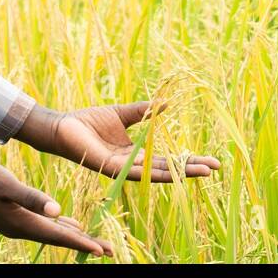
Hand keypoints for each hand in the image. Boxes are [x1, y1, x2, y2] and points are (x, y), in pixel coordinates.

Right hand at [0, 138, 112, 256]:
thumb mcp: (6, 184)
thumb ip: (32, 198)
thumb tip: (57, 211)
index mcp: (20, 222)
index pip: (58, 236)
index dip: (81, 243)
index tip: (102, 250)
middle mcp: (19, 227)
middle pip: (58, 238)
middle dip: (84, 243)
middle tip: (109, 250)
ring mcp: (13, 222)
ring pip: (49, 231)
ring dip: (71, 235)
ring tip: (93, 240)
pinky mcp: (9, 214)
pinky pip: (39, 224)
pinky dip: (55, 224)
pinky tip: (63, 220)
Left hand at [22, 99, 221, 181]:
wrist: (62, 126)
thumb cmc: (88, 121)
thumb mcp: (122, 114)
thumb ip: (143, 111)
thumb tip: (167, 103)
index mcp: (135, 153)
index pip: (166, 159)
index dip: (188, 159)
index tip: (211, 159)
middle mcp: (131, 165)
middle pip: (166, 169)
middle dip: (190, 169)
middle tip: (215, 168)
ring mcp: (122, 169)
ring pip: (155, 173)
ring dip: (178, 173)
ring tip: (201, 172)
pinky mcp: (110, 167)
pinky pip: (135, 170)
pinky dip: (153, 170)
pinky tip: (170, 170)